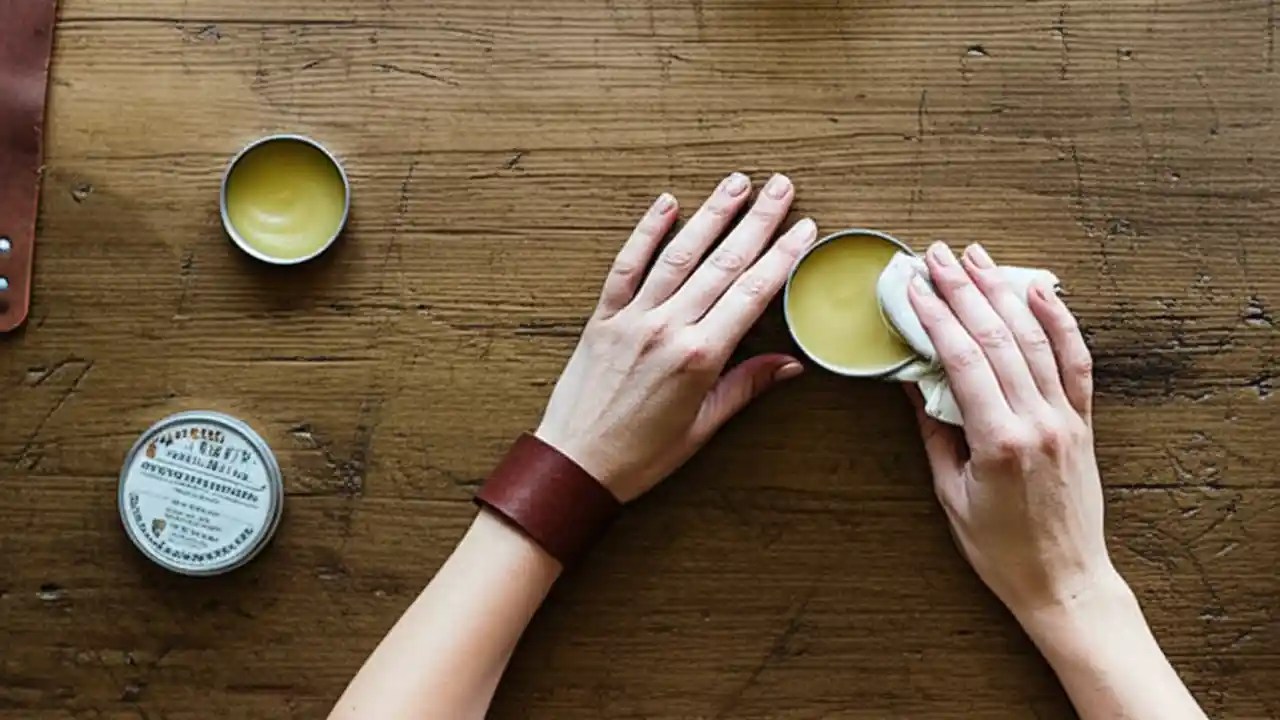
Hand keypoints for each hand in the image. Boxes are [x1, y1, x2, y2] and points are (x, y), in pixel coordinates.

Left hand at [536, 172, 816, 501]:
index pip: (752, 293)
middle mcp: (667, 328)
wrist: (575, 463)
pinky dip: (646, 232)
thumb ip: (745, 386)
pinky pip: (627, 265)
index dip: (781, 256)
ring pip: (679, 255)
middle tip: (782, 187)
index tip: (804, 229)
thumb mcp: (703, 426)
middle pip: (722, 264)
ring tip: (737, 183)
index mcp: (699, 356)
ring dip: (712, 215)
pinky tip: (667, 202)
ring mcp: (632, 317)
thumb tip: (790, 364)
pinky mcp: (603, 317)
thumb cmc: (641, 454)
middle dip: (757, 221)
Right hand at [906, 241, 1117, 619]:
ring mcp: (1066, 418)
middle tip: (935, 255)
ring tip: (977, 256)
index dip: (934, 316)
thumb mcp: (950, 491)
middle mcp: (1039, 421)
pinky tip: (1039, 290)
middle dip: (963, 290)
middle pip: (998, 338)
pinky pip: (1075, 361)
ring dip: (1003, 291)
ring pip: (1036, 338)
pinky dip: (1060, 320)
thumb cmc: (999, 548)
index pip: (963, 360)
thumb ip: (934, 428)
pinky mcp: (1083, 422)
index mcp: (1000, 441)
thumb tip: (911, 378)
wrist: (1063, 581)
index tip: (910, 285)